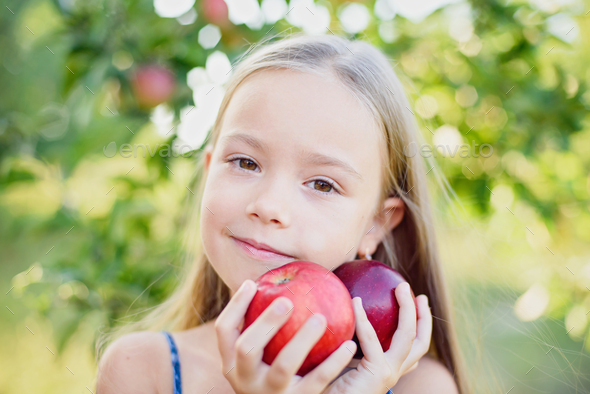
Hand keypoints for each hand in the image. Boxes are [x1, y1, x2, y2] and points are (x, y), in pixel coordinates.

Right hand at [215, 279, 356, 393]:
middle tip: (288, 301)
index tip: (251, 283)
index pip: (224, 330)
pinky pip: (317, 381)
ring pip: (283, 365)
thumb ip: (263, 323)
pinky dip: (333, 362)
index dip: (235, 305)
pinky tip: (349, 344)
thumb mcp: (260, 353)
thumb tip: (274, 280)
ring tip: (320, 318)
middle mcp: (246, 380)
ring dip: (302, 339)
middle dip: (266, 321)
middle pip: (247, 347)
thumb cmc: (275, 369)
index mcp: (232, 362)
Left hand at [323, 282, 432, 393]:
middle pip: (419, 342)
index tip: (416, 302)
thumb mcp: (341, 360)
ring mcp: (388, 373)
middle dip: (422, 316)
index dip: (419, 326)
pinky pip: (370, 338)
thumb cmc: (326, 387)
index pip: (412, 349)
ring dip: (408, 309)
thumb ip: (345, 343)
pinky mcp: (376, 372)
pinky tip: (354, 300)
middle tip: (416, 293)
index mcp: (388, 371)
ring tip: (400, 287)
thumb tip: (337, 312)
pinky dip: (362, 317)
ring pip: (408, 336)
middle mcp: (392, 372)